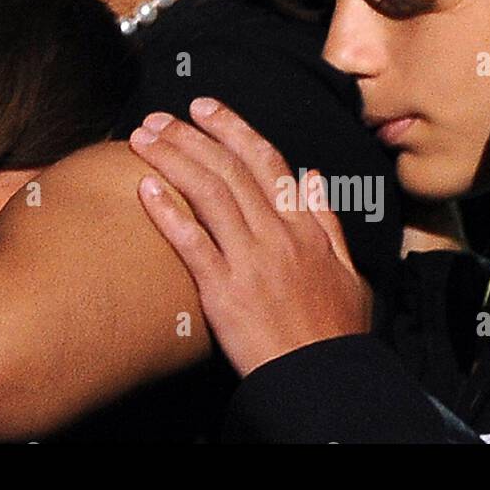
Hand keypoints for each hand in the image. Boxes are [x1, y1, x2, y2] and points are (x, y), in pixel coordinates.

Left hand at [129, 97, 372, 376]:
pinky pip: (193, 244)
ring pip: (209, 194)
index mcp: (304, 227)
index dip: (233, 128)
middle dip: (191, 135)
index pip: (265, 161)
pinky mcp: (225, 292)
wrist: (323, 381)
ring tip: (142, 139)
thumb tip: (312, 175)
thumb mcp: (347, 271)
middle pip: (229, 169)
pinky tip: (144, 189)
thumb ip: (326, 219)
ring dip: (173, 159)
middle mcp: (276, 235)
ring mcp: (250, 261)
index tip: (205, 107)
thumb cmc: (334, 333)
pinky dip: (168, 213)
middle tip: (158, 116)